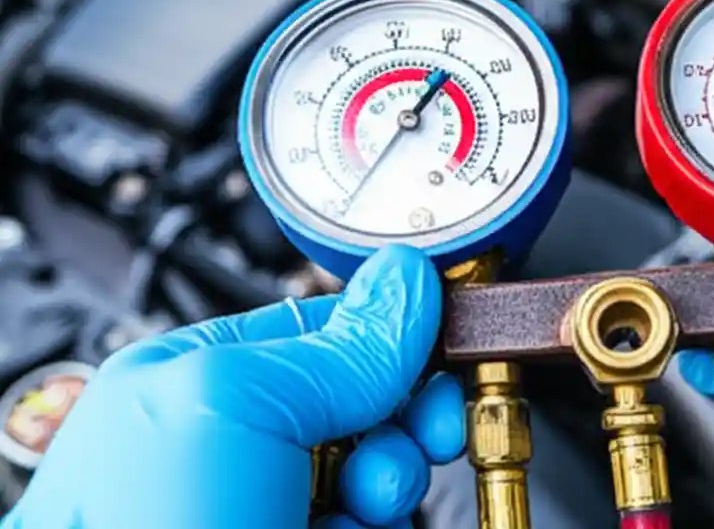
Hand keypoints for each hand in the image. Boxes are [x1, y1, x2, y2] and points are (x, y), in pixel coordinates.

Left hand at [1, 245, 464, 527]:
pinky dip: (389, 523)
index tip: (439, 351)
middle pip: (367, 403)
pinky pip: (383, 524)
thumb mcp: (230, 401)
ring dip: (397, 480)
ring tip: (366, 502)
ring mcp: (274, 512)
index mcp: (197, 383)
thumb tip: (405, 286)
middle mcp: (234, 450)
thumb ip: (329, 345)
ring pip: (383, 473)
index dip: (393, 339)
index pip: (326, 331)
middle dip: (405, 416)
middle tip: (420, 432)